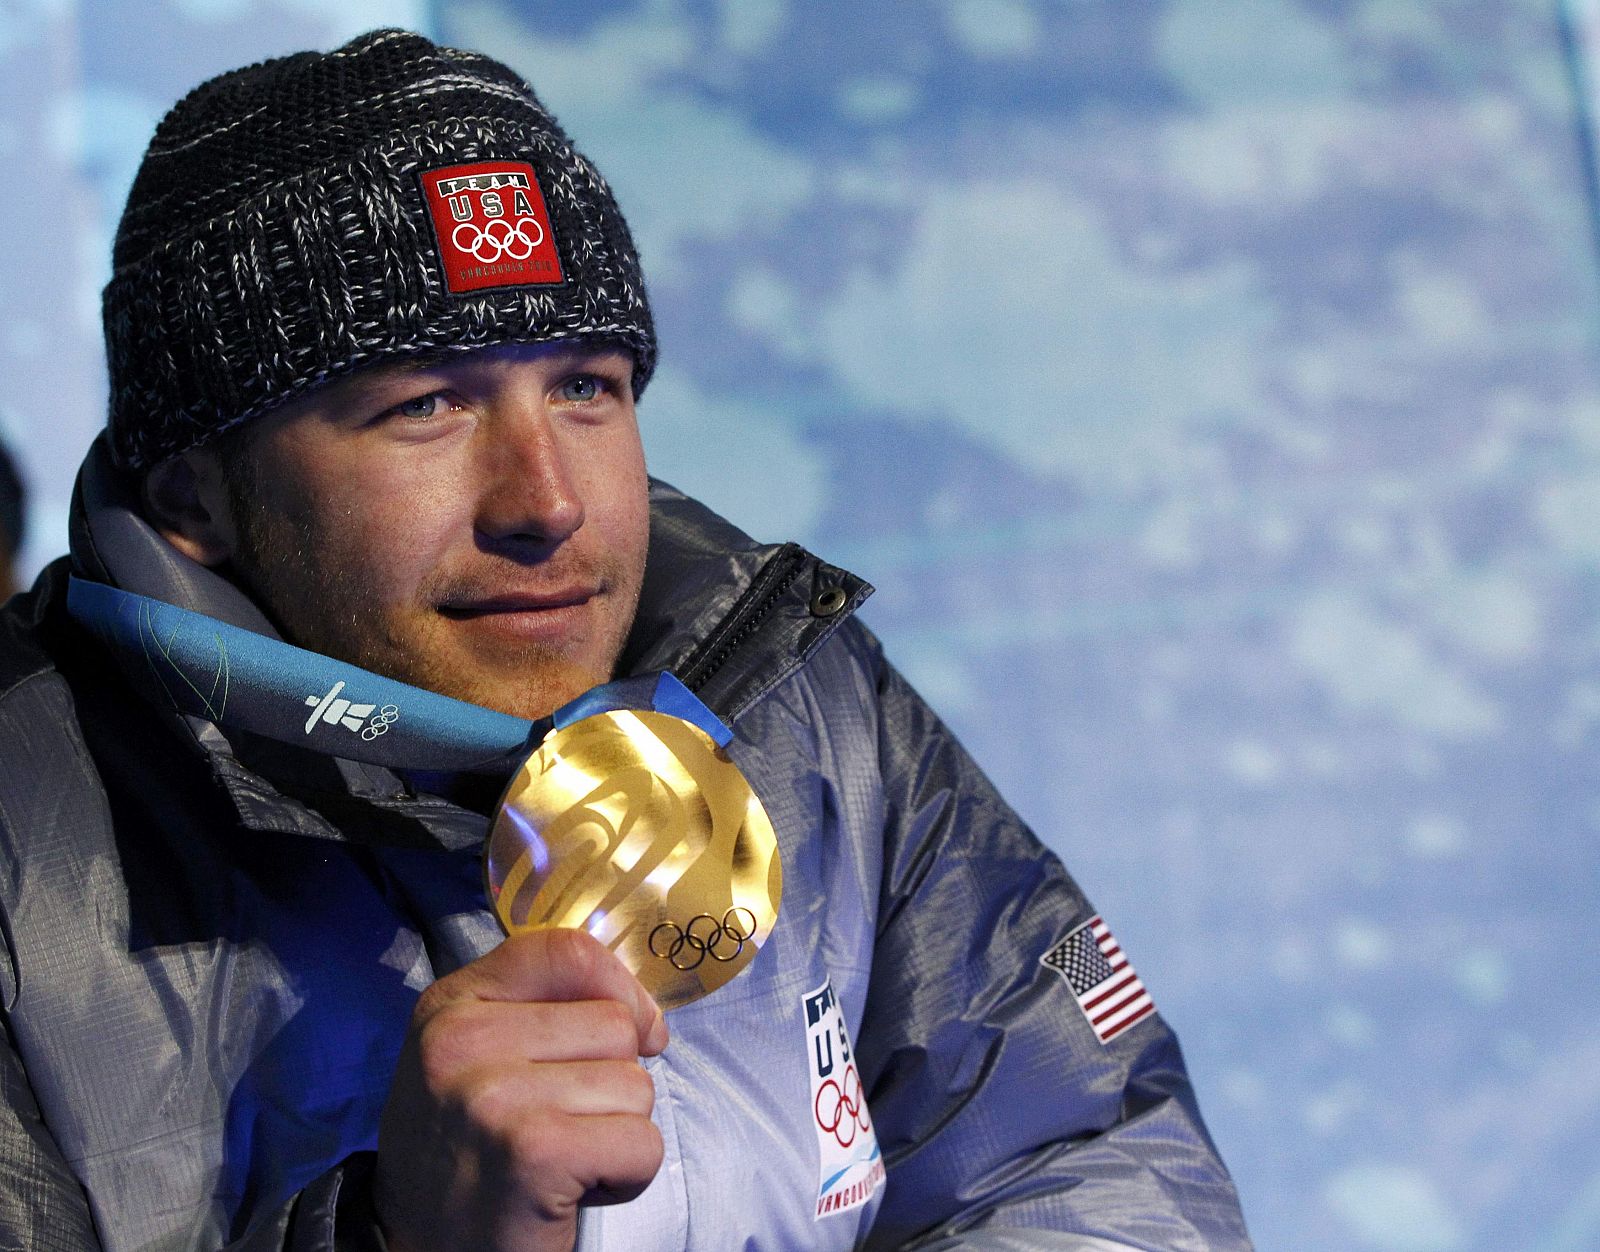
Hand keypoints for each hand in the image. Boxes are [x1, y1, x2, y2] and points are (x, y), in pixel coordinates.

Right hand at [374, 928, 669, 1251]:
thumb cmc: (467, 1153)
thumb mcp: (475, 1059)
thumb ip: (542, 1010)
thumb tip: (646, 1016)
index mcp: (451, 1005)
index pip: (567, 951)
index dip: (618, 988)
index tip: (629, 1032)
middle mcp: (462, 1040)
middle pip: (615, 1023)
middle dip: (612, 1082)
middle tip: (559, 1125)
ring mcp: (494, 1095)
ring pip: (636, 1085)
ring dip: (618, 1132)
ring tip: (562, 1158)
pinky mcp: (534, 1152)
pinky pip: (641, 1143)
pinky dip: (626, 1176)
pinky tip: (574, 1190)